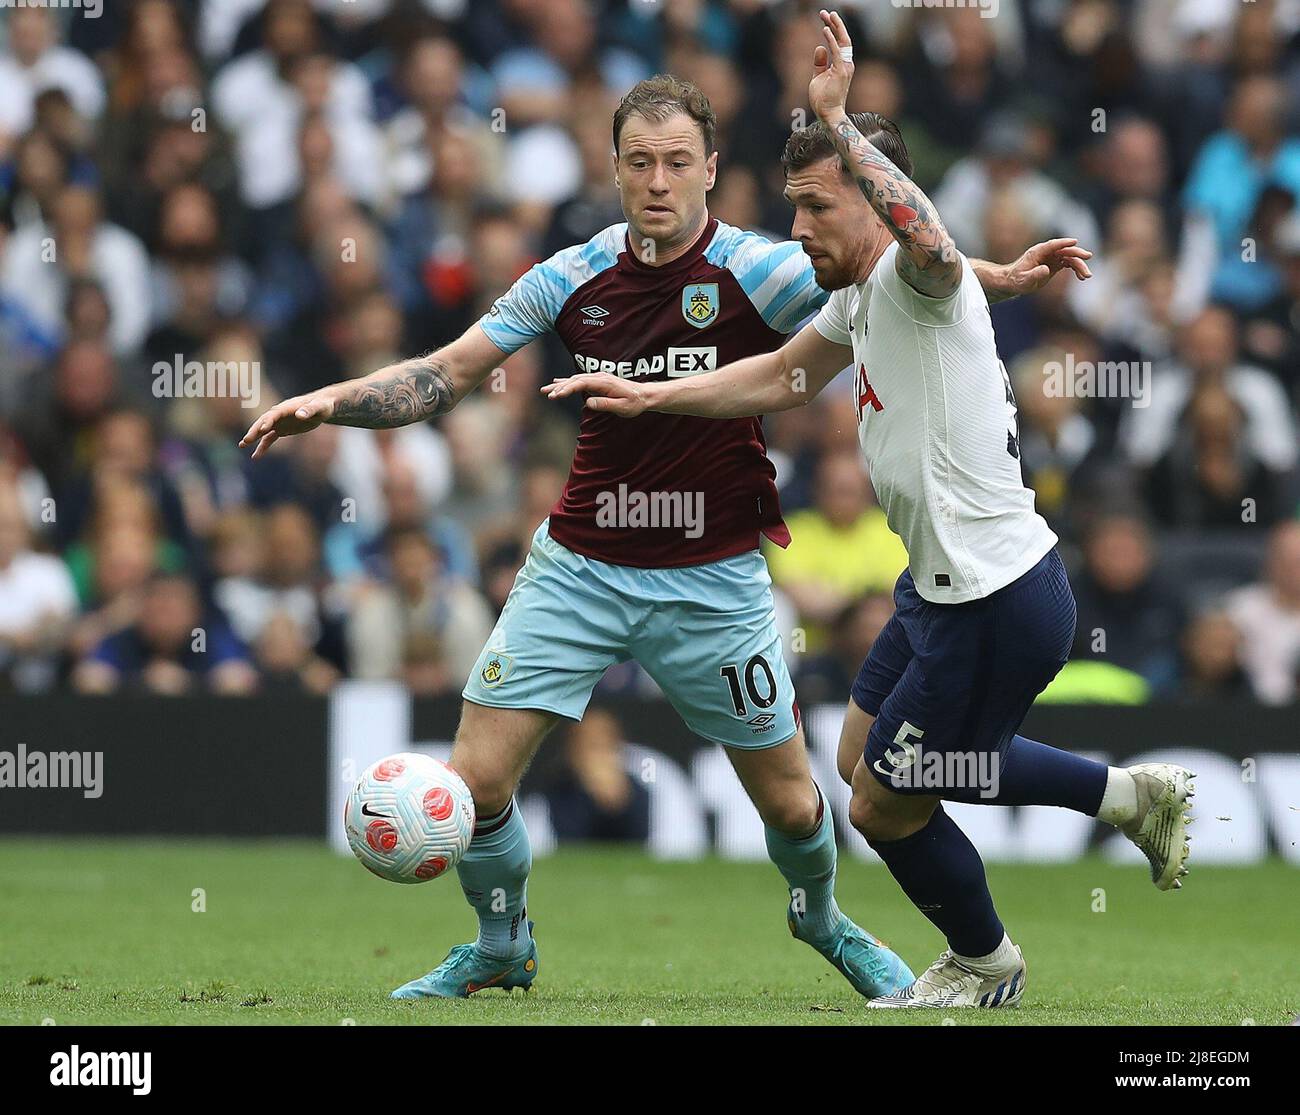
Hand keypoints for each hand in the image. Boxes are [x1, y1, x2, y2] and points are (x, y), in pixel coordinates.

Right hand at [238, 391, 337, 457]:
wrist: (322, 406)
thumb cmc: (323, 405)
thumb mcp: (319, 407)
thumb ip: (310, 410)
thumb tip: (300, 415)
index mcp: (287, 407)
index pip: (275, 414)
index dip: (268, 421)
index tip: (262, 430)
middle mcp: (280, 414)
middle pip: (264, 422)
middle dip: (255, 430)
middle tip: (246, 440)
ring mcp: (279, 422)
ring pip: (263, 430)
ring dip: (253, 437)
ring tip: (242, 445)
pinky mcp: (281, 429)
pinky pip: (269, 439)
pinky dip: (262, 446)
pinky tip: (255, 456)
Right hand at [541, 373, 648, 417]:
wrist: (644, 395)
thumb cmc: (634, 403)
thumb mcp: (623, 407)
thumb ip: (606, 405)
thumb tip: (588, 403)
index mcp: (604, 382)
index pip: (581, 383)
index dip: (567, 388)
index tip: (556, 396)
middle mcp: (599, 377)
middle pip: (575, 380)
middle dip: (560, 387)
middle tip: (547, 395)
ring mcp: (598, 378)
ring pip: (575, 380)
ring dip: (560, 385)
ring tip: (544, 390)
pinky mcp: (597, 382)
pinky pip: (579, 381)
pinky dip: (567, 382)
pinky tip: (557, 383)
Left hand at [809, 9, 853, 125]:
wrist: (827, 114)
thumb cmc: (823, 99)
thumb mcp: (817, 77)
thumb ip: (819, 63)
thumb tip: (819, 47)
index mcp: (842, 65)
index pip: (839, 43)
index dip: (833, 29)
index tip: (825, 19)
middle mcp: (846, 64)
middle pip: (843, 38)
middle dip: (835, 23)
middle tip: (824, 12)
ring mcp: (845, 67)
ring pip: (843, 41)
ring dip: (835, 27)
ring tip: (827, 15)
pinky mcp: (841, 71)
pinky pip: (837, 51)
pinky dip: (831, 39)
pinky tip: (825, 30)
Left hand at [1006, 238, 1092, 294]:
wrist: (1014, 282)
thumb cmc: (1017, 280)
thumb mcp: (1024, 280)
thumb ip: (1034, 275)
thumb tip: (1046, 269)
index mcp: (1038, 252)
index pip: (1053, 245)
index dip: (1063, 243)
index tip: (1074, 241)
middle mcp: (1047, 253)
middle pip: (1065, 250)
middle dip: (1077, 254)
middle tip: (1088, 257)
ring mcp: (1052, 257)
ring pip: (1070, 258)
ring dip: (1079, 265)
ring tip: (1086, 276)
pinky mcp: (1056, 264)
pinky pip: (1069, 264)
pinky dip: (1076, 269)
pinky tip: (1081, 277)